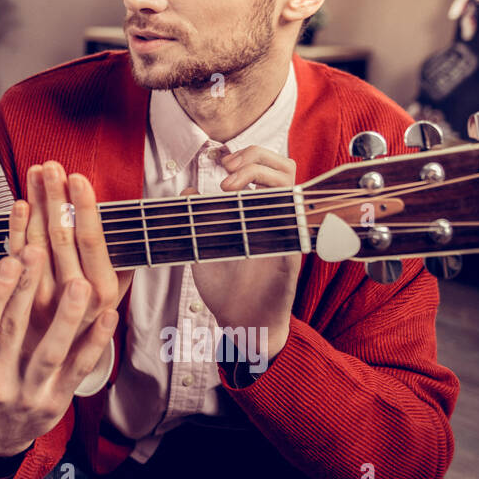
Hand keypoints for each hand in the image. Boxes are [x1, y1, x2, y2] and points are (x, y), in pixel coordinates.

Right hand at [0, 246, 119, 457]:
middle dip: (27, 289)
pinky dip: (95, 343)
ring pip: (50, 353)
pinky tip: (107, 317)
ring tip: (79, 284)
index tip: (11, 259)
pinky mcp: (55, 402)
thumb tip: (5, 274)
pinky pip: (78, 370)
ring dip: (66, 317)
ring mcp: (26, 395)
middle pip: (13, 329)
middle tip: (40, 252)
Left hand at [10, 161, 134, 352]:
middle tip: (51, 166)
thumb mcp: (113, 297)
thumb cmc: (83, 326)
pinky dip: (14, 231)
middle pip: (60, 238)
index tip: (77, 178)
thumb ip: (119, 265)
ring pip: (34, 245)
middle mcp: (71, 299)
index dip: (83, 208)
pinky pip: (12, 259)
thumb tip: (132, 225)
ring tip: (35, 174)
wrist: (46, 377)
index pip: (91, 241)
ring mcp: (39, 303)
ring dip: (35, 205)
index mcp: (102, 293)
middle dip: (55, 197)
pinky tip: (19, 205)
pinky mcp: (13, 305)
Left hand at [183, 145, 300, 358]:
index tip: (220, 163)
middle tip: (227, 169)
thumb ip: (198, 218)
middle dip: (256, 156)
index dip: (249, 155)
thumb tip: (185, 192)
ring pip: (292, 186)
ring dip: (261, 174)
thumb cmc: (226, 287)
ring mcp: (285, 233)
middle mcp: (276, 218)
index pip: (268, 168)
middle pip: (286, 168)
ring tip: (229, 184)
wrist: (240, 323)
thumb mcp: (205, 246)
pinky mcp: (289, 253)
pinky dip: (271, 209)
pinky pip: (293, 222)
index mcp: (258, 213)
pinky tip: (245, 211)